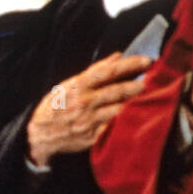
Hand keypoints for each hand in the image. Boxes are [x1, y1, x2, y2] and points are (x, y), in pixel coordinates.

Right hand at [26, 53, 149, 167]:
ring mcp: (89, 121)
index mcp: (78, 87)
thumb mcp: (67, 85)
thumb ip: (93, 71)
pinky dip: (127, 121)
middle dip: (138, 84)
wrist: (40, 135)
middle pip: (118, 90)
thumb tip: (116, 57)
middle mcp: (85, 103)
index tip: (146, 60)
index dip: (129, 64)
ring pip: (120, 109)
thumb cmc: (54, 107)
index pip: (108, 71)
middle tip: (152, 80)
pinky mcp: (93, 137)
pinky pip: (115, 128)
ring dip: (136, 103)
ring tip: (148, 97)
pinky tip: (137, 116)